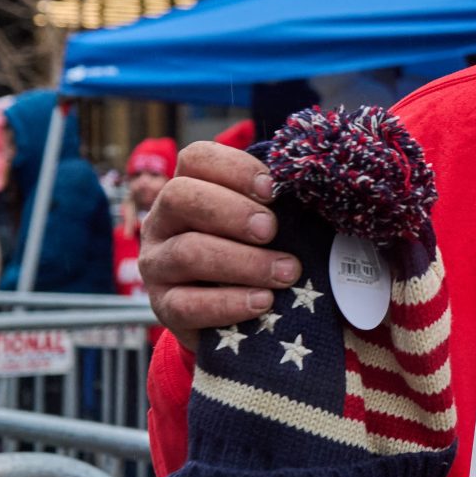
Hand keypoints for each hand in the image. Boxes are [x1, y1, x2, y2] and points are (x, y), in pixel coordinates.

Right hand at [138, 142, 298, 350]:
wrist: (236, 318)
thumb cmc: (258, 254)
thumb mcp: (267, 224)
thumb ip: (279, 205)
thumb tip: (318, 190)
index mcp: (189, 188)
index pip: (196, 159)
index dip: (234, 168)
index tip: (272, 189)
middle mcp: (163, 221)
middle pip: (180, 196)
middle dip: (232, 211)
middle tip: (271, 230)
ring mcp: (157, 265)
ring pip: (188, 252)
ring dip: (244, 261)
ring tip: (286, 272)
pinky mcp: (164, 307)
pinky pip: (187, 304)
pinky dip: (230, 303)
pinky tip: (263, 302)